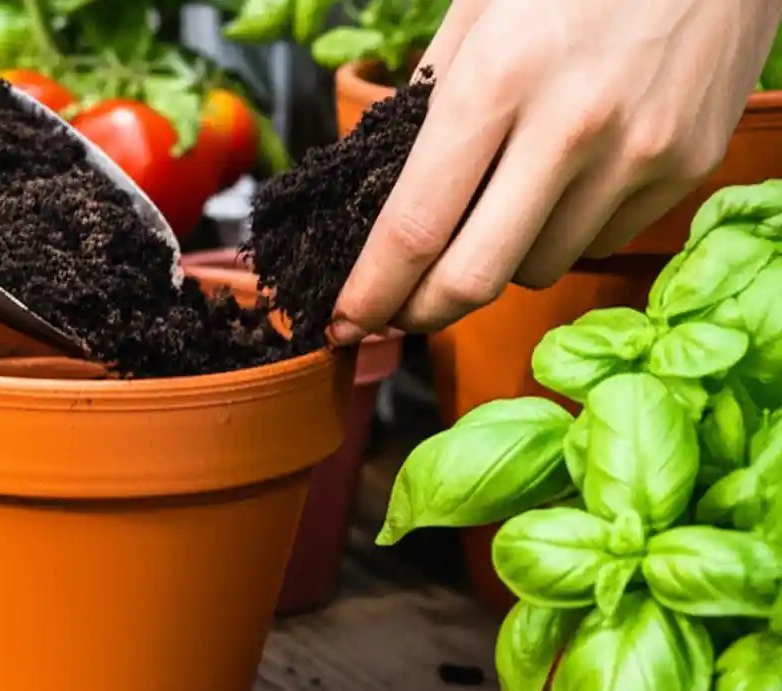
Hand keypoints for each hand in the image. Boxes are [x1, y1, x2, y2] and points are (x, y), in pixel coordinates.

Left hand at [329, 0, 781, 344]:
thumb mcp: (478, 9)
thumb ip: (429, 97)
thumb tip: (390, 184)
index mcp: (498, 80)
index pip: (416, 226)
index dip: (372, 290)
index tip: (344, 319)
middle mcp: (571, 127)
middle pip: (475, 277)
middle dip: (421, 311)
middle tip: (396, 314)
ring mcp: (637, 153)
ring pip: (538, 268)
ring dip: (496, 266)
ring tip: (489, 219)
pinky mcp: (687, 165)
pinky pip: (599, 243)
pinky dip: (562, 237)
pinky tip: (558, 191)